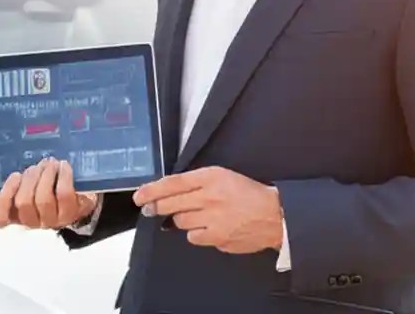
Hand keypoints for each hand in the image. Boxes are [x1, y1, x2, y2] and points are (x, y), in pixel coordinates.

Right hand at [0, 154, 97, 229]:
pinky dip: (63, 178)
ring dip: (46, 177)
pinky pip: (64, 195)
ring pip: (43, 201)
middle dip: (28, 181)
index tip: (12, 177)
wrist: (75, 190)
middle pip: (24, 205)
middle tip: (34, 165)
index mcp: (12, 211)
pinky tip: (63, 166)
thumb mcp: (8, 174)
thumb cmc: (36, 182)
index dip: (4, 199)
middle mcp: (30, 219)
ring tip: (48, 163)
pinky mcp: (71, 211)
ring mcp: (51, 217)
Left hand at [132, 166, 282, 254]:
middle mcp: (209, 198)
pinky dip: (197, 233)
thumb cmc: (249, 194)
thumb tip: (170, 191)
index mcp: (211, 177)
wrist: (275, 215)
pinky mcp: (217, 239)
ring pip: (180, 222)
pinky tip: (209, 227)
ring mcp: (212, 220)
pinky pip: (194, 237)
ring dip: (183, 219)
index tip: (140, 196)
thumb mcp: (224, 177)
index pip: (173, 183)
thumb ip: (197, 182)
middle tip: (150, 208)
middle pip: (170, 204)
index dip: (152, 190)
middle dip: (157, 206)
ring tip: (198, 215)